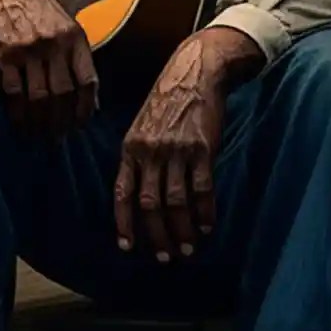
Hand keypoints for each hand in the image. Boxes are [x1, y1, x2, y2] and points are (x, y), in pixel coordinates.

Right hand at [0, 0, 97, 137]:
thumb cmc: (32, 8)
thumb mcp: (64, 22)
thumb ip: (77, 55)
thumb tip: (92, 95)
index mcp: (74, 37)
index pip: (88, 81)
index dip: (85, 109)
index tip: (80, 125)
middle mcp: (54, 44)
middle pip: (63, 94)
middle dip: (61, 122)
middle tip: (57, 138)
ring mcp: (29, 50)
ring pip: (40, 98)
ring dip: (40, 122)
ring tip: (39, 135)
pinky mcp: (4, 55)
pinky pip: (14, 92)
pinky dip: (17, 113)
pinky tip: (19, 123)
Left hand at [114, 27, 263, 261]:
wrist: (194, 72)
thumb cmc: (167, 101)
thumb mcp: (141, 126)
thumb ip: (138, 158)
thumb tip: (138, 194)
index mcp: (130, 149)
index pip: (122, 194)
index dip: (124, 223)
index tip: (128, 247)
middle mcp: (150, 152)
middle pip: (150, 205)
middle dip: (157, 236)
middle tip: (167, 257)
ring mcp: (176, 151)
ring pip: (176, 202)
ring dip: (182, 230)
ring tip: (189, 248)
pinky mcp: (202, 149)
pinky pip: (202, 189)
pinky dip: (205, 212)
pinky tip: (208, 226)